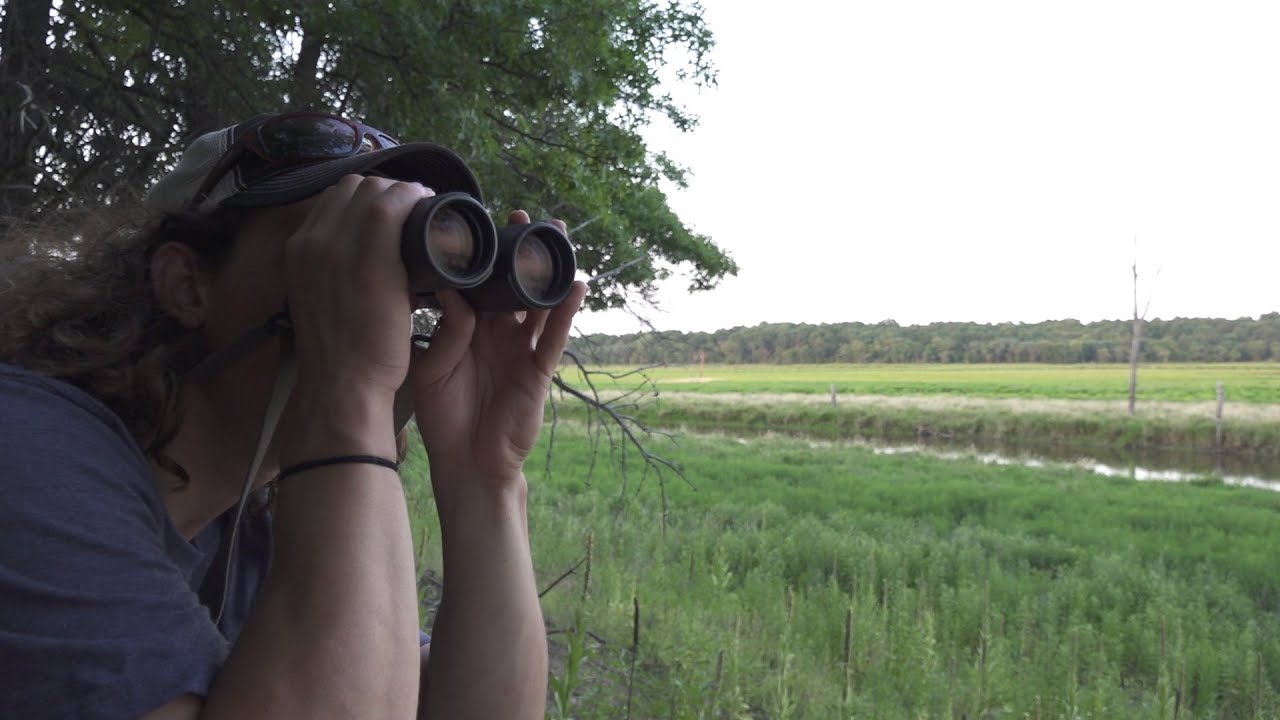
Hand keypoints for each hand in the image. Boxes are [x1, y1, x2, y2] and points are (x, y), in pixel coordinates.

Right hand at [279, 175, 433, 458]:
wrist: (341, 386)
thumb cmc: (343, 351)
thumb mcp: (324, 297)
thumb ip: (338, 268)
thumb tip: (374, 249)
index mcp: (298, 249)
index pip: (336, 197)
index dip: (370, 197)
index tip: (396, 211)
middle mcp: (310, 241)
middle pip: (355, 187)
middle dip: (390, 192)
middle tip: (417, 211)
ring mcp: (336, 249)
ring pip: (375, 191)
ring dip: (406, 194)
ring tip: (427, 213)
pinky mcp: (370, 262)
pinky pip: (391, 208)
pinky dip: (414, 202)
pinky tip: (431, 211)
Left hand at [408, 210, 586, 493]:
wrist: (467, 462)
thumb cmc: (445, 418)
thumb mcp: (433, 370)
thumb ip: (446, 333)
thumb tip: (452, 292)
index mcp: (470, 330)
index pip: (479, 284)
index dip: (482, 256)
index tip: (478, 223)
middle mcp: (499, 334)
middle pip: (513, 284)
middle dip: (518, 250)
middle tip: (521, 214)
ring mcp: (522, 350)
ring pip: (540, 302)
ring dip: (547, 270)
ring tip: (556, 235)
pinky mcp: (539, 370)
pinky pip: (555, 336)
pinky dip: (565, 311)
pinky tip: (575, 285)